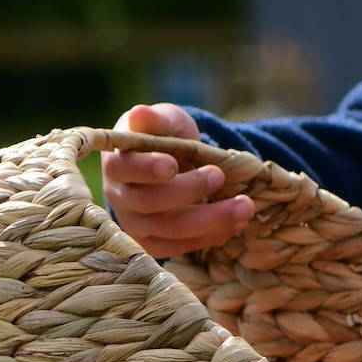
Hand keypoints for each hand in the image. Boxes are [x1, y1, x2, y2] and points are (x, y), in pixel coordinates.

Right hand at [101, 103, 253, 259]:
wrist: (170, 166)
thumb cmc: (163, 138)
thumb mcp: (163, 121)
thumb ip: (155, 119)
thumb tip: (139, 114)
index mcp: (117, 163)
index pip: (125, 169)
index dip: (147, 169)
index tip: (173, 165)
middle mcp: (120, 198)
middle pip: (149, 202)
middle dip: (188, 190)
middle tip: (219, 176)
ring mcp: (136, 225)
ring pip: (171, 230)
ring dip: (211, 219)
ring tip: (245, 206)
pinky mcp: (155, 245)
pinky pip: (182, 247)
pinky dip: (212, 235)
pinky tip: (238, 222)